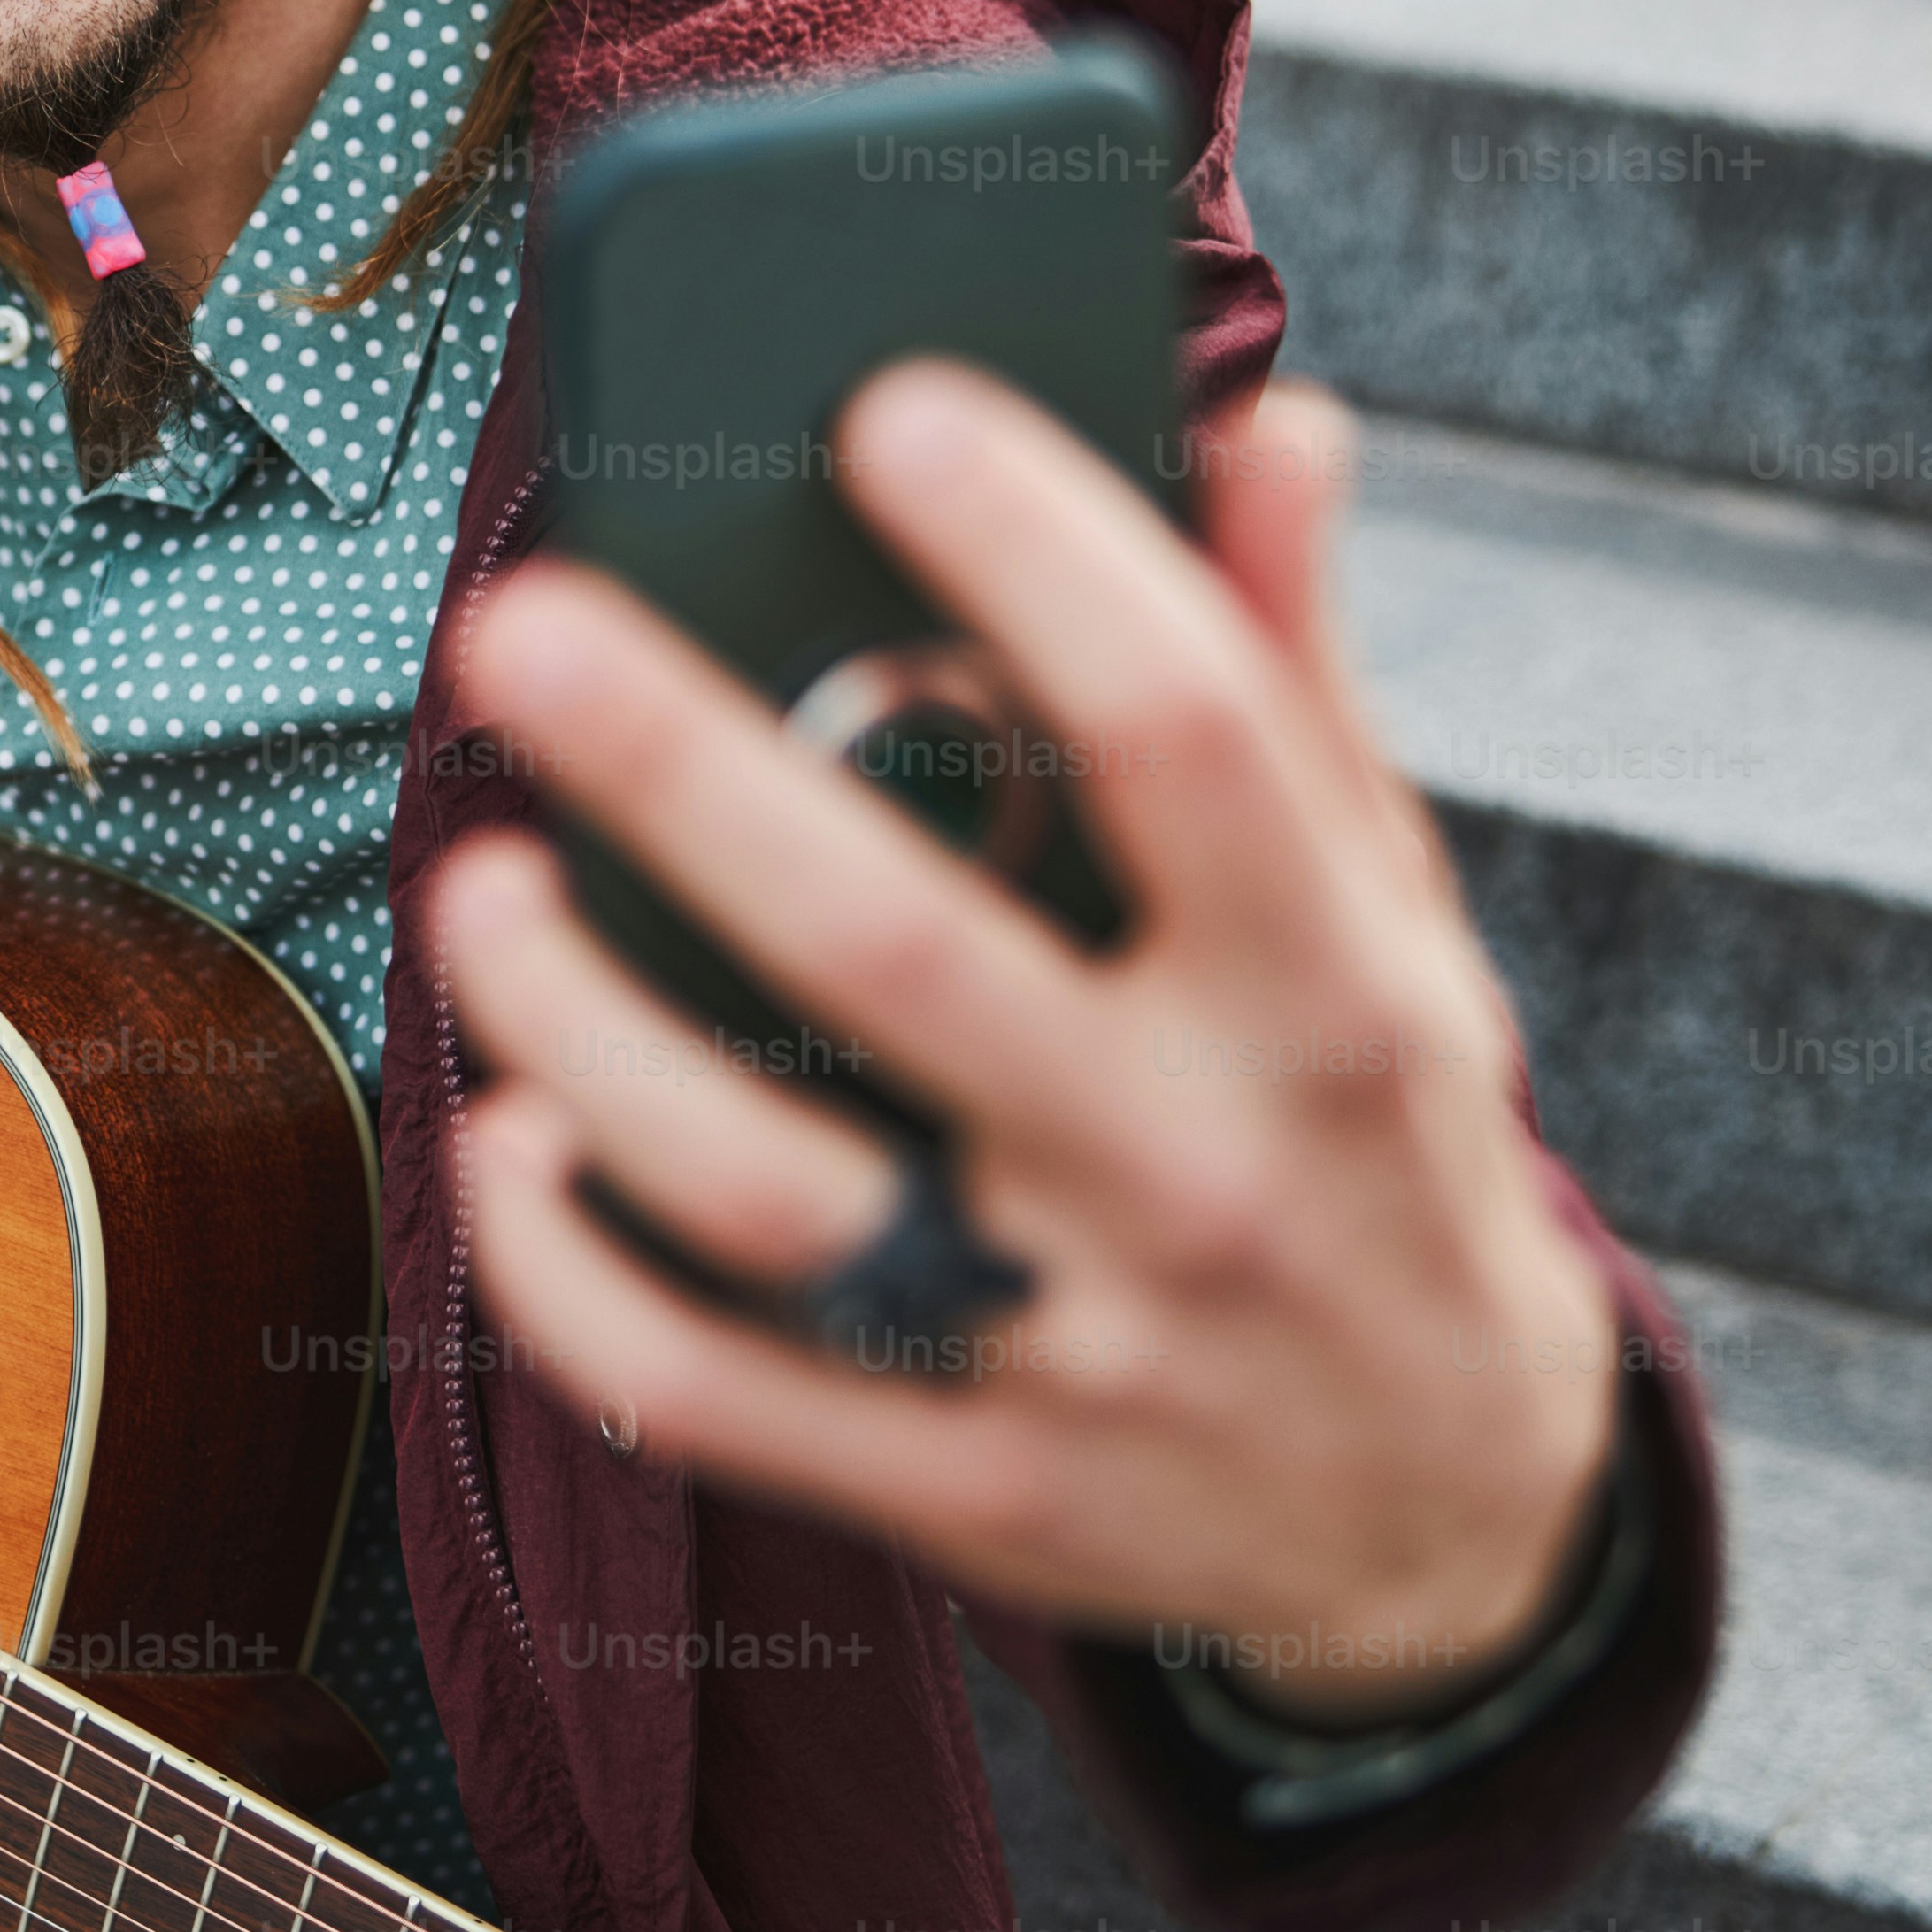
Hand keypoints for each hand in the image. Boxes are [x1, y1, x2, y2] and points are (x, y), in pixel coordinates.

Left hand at [423, 367, 1612, 1721]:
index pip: (1184, 736)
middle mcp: (1197, 1166)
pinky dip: (576, 1279)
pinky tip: (505, 1141)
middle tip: (524, 619)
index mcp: (1325, 990)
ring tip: (474, 882)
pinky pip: (717, 1395)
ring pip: (767, 1188)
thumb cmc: (1381, 1143)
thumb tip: (1268, 423)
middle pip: (901, 948)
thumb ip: (1296, 678)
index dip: (1041, 557)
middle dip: (686, 771)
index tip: (891, 412)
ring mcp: (1076, 1348)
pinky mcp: (970, 1491)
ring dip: (581, 1028)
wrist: (1457, 1518)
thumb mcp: (1392, 916)